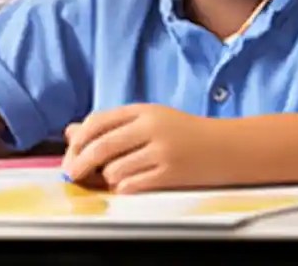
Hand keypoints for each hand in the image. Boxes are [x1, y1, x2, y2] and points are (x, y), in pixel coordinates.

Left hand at [62, 104, 217, 193]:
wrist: (227, 148)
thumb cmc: (185, 134)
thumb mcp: (149, 120)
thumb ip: (112, 125)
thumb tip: (72, 132)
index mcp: (143, 110)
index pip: (98, 121)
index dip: (78, 140)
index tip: (70, 153)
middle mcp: (151, 127)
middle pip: (101, 146)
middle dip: (80, 163)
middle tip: (72, 174)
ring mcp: (162, 151)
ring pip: (114, 169)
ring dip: (106, 178)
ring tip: (113, 177)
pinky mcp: (171, 174)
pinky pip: (132, 185)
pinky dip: (122, 188)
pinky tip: (126, 185)